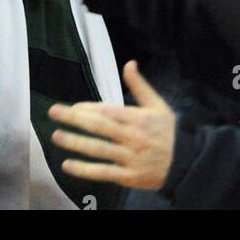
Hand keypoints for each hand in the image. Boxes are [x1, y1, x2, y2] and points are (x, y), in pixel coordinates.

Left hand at [50, 61, 176, 190]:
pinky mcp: (128, 176)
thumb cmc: (169, 131)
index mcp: (137, 119)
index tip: (72, 108)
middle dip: (74, 119)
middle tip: (53, 113)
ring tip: (56, 136)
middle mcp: (131, 138)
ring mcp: (129, 158)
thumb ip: (139, 85)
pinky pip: (103, 172)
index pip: (107, 111)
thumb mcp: (157, 105)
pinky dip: (84, 170)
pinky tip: (67, 165)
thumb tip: (129, 62)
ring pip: (98, 150)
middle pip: (98, 127)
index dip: (88, 109)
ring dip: (75, 143)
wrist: (186, 163)